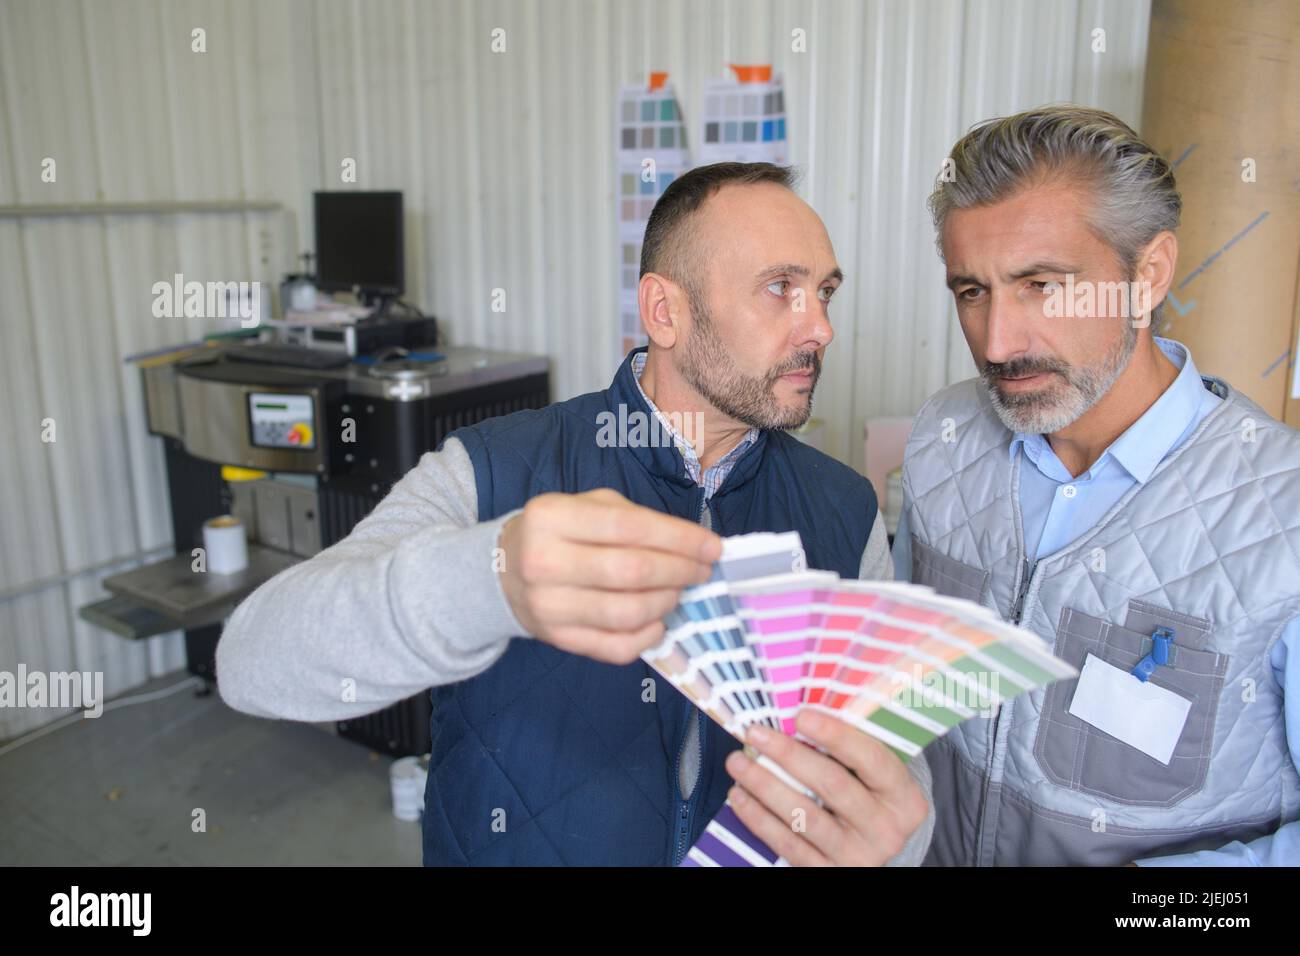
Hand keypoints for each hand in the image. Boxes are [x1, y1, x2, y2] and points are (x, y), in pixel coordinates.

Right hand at [499, 488, 721, 663]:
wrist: (503, 571)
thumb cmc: (559, 532)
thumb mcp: (587, 506)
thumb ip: (635, 518)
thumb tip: (693, 545)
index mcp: (552, 517)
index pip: (631, 528)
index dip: (681, 538)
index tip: (713, 546)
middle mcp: (543, 562)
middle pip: (632, 571)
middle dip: (680, 571)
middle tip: (701, 571)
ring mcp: (548, 606)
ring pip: (628, 612)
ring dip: (667, 602)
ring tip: (678, 590)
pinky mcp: (557, 640)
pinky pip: (617, 647)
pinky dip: (649, 635)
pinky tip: (657, 619)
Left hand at [724, 710, 928, 865]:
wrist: (875, 846)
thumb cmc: (868, 794)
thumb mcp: (874, 774)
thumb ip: (851, 747)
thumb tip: (799, 710)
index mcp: (904, 798)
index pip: (872, 760)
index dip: (836, 736)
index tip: (801, 715)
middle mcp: (886, 830)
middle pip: (833, 785)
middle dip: (789, 755)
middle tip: (755, 733)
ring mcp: (858, 856)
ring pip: (805, 817)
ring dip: (765, 786)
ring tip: (737, 762)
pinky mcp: (828, 872)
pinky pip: (788, 845)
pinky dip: (759, 818)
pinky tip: (740, 796)